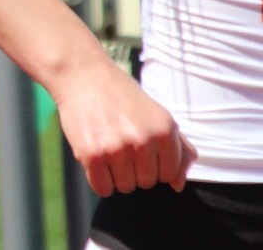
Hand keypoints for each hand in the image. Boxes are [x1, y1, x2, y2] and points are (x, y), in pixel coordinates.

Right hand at [50, 60, 194, 195]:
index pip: (169, 174)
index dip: (154, 163)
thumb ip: (179, 148)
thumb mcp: (158, 115)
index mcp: (165, 129)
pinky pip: (103, 188)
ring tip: (108, 148)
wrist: (83, 75)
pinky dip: (99, 179)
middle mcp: (144, 140)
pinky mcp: (92, 155)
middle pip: (146, 183)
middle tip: (121, 143)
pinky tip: (96, 158)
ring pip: (125, 187)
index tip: (140, 146)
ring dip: (116, 174)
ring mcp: (117, 148)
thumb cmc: (122, 97)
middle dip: (134, 169)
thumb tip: (178, 185)